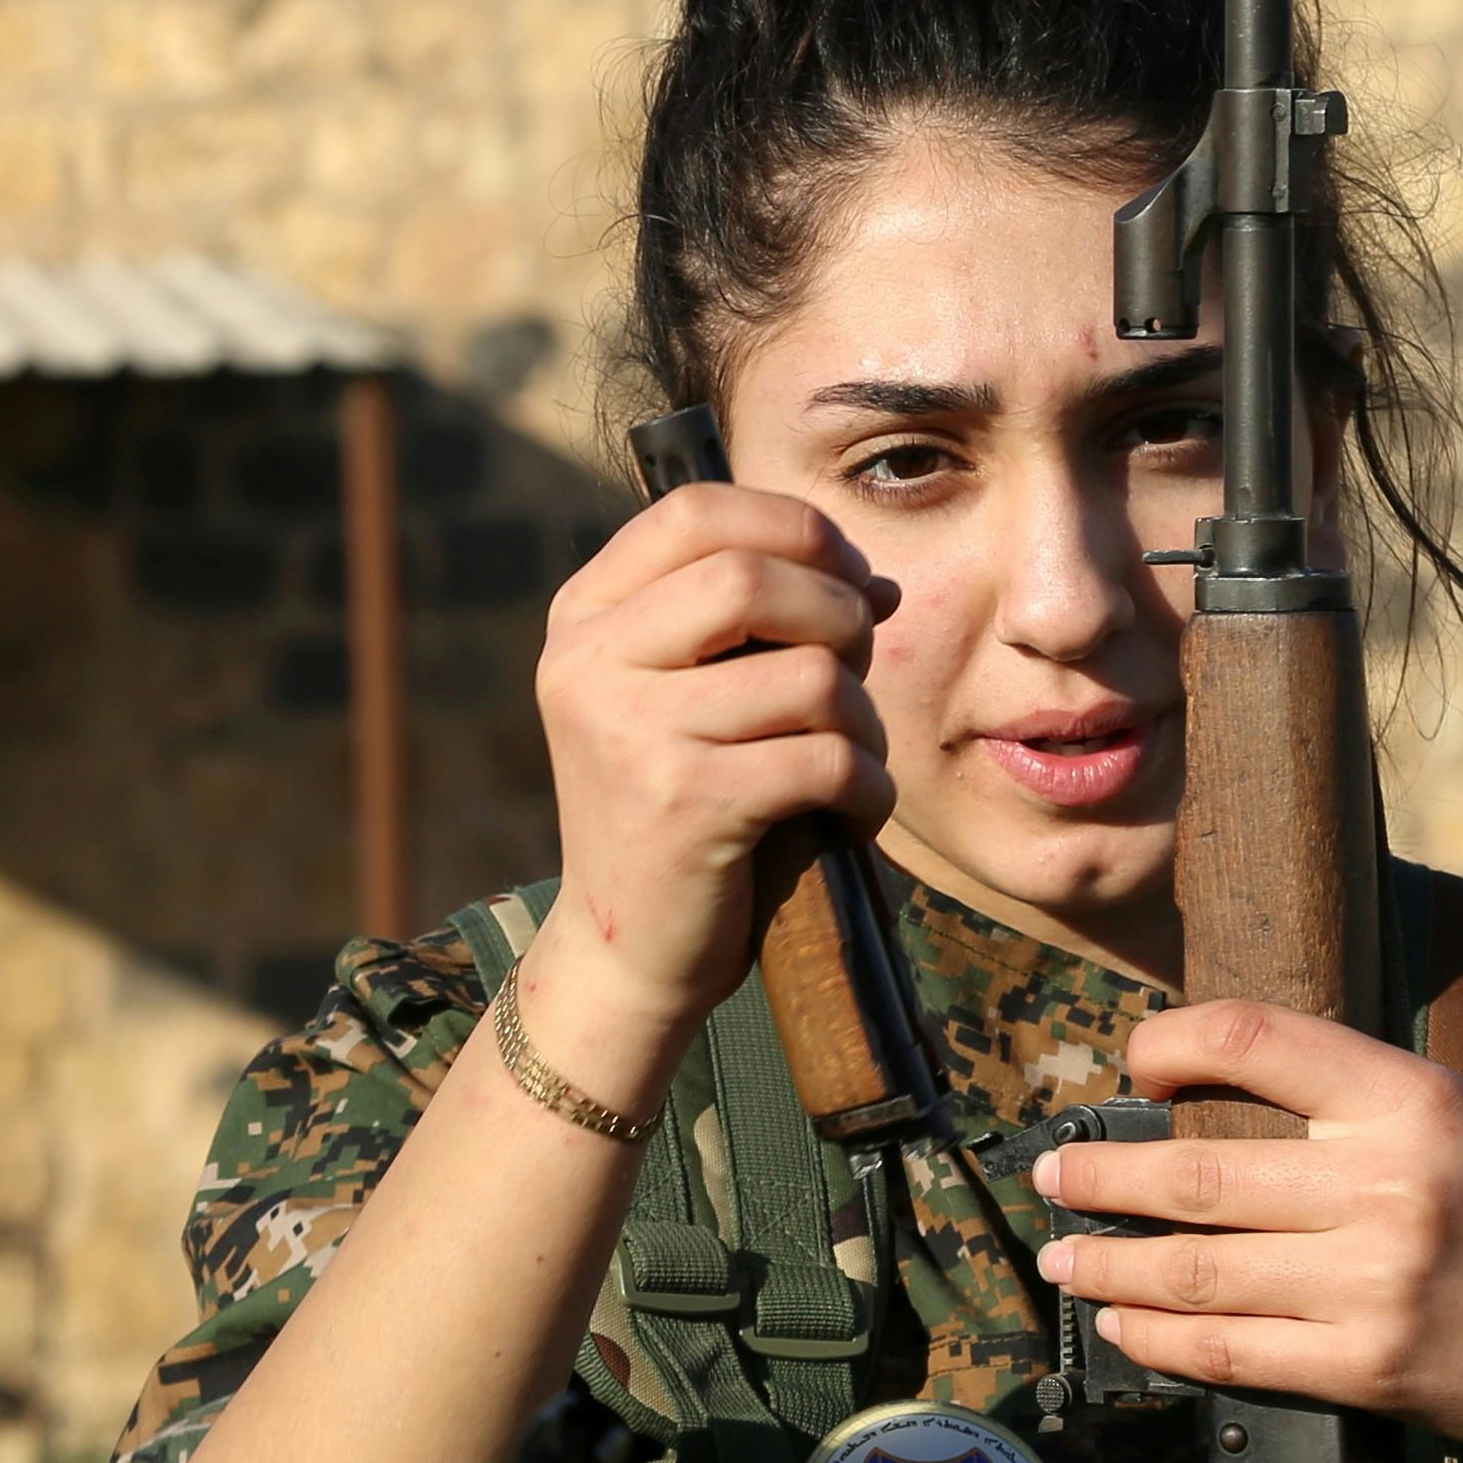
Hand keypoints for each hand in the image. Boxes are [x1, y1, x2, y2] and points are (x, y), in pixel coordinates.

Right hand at [522, 480, 892, 1103]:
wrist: (625, 951)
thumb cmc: (678, 810)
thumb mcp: (689, 700)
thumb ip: (760, 628)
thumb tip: (880, 582)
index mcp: (582, 620)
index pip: (694, 510)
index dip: (792, 526)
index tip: (844, 576)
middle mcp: (587, 665)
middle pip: (753, 577)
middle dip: (839, 614)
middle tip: (857, 668)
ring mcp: (629, 734)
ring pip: (809, 675)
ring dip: (865, 720)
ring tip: (853, 760)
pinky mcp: (685, 805)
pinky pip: (827, 758)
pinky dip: (868, 788)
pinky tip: (852, 813)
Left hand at [1029, 997, 1462, 1462]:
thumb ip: (1357, 1111)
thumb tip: (1214, 1107)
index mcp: (1415, 1101)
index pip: (1259, 1037)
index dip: (1173, 1042)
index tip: (1132, 1062)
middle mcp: (1388, 1186)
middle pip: (1196, 1174)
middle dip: (1101, 1176)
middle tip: (1050, 1173)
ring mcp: (1374, 1285)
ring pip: (1194, 1272)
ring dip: (1108, 1265)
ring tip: (1062, 1258)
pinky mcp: (1369, 1369)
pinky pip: (1230, 1352)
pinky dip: (1159, 1339)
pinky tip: (1123, 1326)